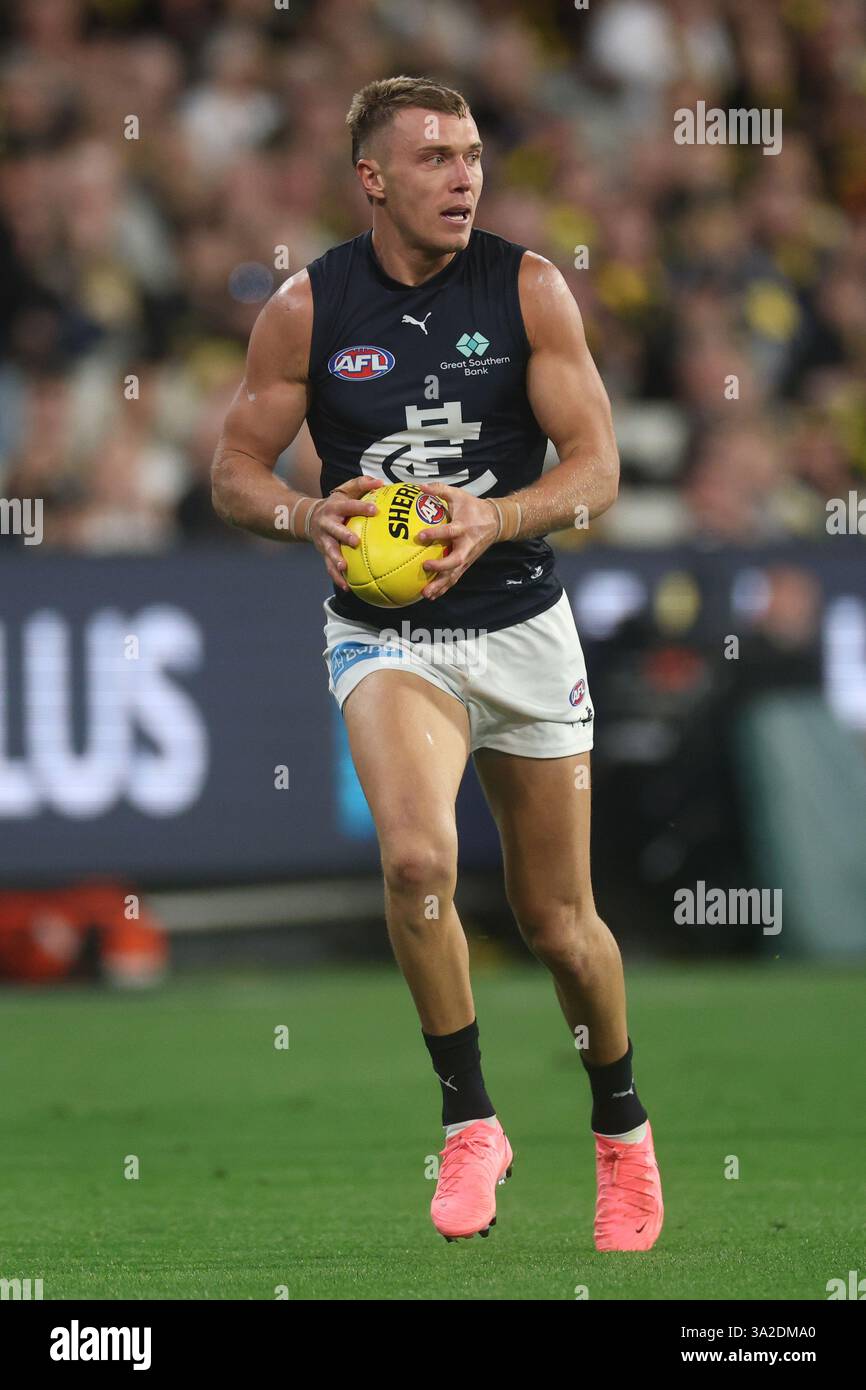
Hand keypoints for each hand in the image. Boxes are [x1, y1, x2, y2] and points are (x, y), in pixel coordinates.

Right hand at [308, 476, 383, 590]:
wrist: (310, 517)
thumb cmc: (337, 504)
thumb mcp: (346, 490)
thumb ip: (362, 484)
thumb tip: (381, 483)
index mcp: (336, 507)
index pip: (350, 506)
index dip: (361, 507)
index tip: (375, 510)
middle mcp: (327, 524)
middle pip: (335, 530)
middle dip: (344, 536)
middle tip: (355, 542)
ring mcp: (324, 540)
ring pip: (329, 551)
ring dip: (336, 560)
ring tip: (344, 569)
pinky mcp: (323, 552)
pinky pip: (329, 567)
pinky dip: (337, 577)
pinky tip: (347, 587)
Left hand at [415, 483, 498, 599]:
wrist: (496, 522)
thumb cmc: (473, 507)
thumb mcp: (458, 495)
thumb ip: (439, 490)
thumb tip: (420, 486)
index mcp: (463, 528)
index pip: (449, 532)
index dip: (436, 534)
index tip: (420, 536)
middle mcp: (466, 545)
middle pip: (456, 560)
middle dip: (441, 566)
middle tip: (425, 567)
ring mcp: (467, 558)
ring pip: (454, 575)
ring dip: (441, 585)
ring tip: (426, 594)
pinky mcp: (466, 565)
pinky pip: (454, 578)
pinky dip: (443, 588)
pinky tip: (431, 596)